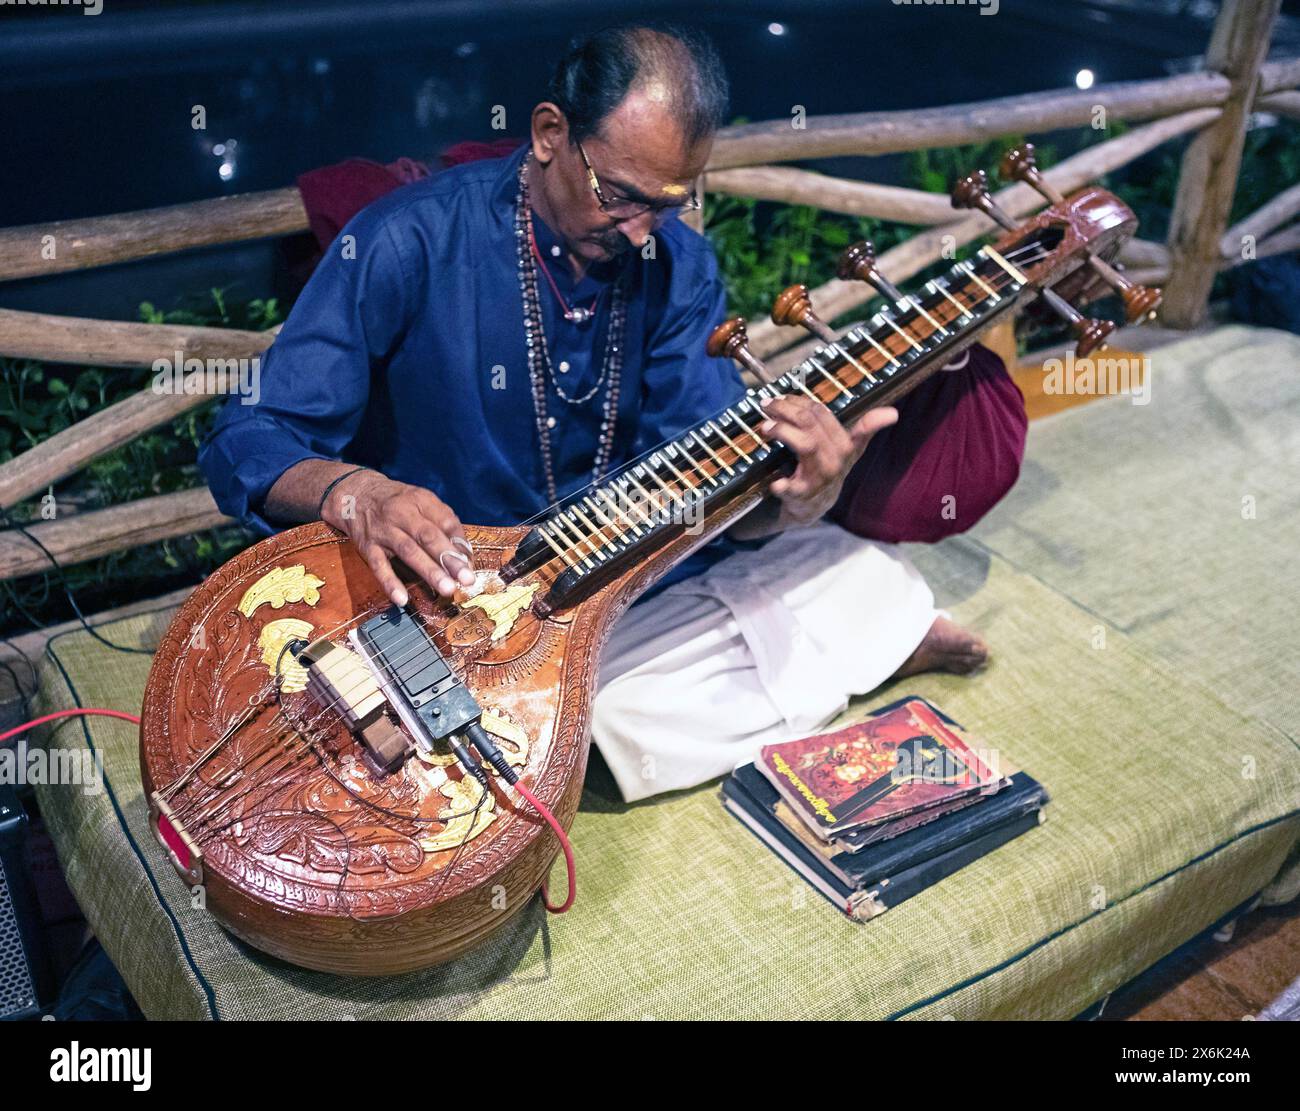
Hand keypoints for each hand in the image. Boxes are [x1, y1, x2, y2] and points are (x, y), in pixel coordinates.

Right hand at [321, 471, 474, 604]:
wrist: (355, 494)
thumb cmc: (397, 502)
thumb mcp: (421, 502)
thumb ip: (443, 523)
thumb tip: (464, 554)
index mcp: (420, 500)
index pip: (446, 521)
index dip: (460, 544)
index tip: (471, 564)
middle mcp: (402, 513)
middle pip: (429, 536)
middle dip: (449, 559)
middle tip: (467, 579)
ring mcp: (383, 530)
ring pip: (408, 551)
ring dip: (429, 571)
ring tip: (447, 589)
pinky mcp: (367, 546)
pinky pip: (379, 566)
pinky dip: (390, 582)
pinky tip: (402, 599)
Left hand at [758, 396, 898, 524]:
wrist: (815, 506)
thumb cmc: (829, 469)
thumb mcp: (850, 449)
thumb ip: (866, 429)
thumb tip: (892, 413)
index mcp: (845, 446)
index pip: (823, 414)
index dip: (802, 403)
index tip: (784, 397)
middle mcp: (836, 460)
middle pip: (811, 423)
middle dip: (786, 410)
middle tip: (767, 405)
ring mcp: (820, 478)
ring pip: (806, 445)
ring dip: (783, 432)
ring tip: (765, 426)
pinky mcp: (803, 496)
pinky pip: (794, 488)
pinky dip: (784, 485)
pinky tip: (776, 483)